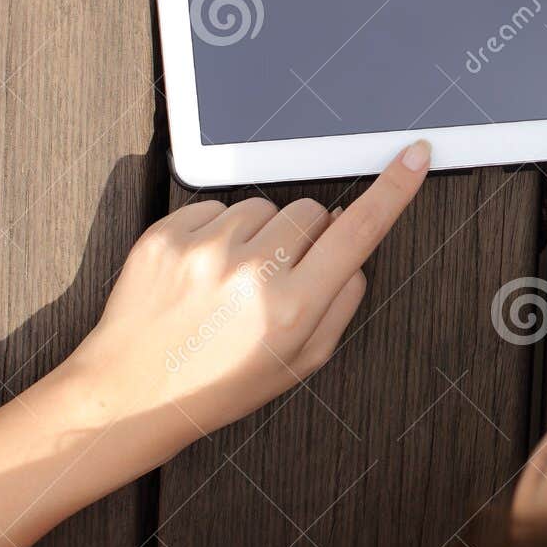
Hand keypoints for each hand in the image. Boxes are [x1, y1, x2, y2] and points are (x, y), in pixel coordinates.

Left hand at [54, 141, 431, 463]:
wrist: (132, 391)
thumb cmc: (220, 382)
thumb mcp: (301, 361)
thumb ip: (341, 303)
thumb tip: (354, 252)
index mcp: (292, 307)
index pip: (358, 232)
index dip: (394, 190)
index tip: (414, 156)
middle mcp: (251, 272)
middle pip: (310, 212)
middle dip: (307, 236)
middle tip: (280, 277)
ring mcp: (204, 248)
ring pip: (264, 207)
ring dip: (260, 234)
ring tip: (232, 281)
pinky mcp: (167, 234)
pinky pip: (217, 207)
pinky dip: (218, 232)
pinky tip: (204, 272)